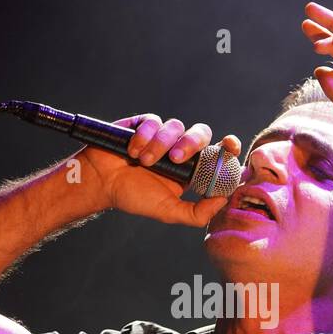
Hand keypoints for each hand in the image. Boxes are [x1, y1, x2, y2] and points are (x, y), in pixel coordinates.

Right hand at [79, 115, 240, 225]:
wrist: (101, 183)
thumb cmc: (134, 197)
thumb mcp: (168, 211)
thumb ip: (197, 213)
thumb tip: (222, 200)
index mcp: (191, 168)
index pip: (216, 153)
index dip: (228, 146)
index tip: (231, 144)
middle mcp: (179, 149)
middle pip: (200, 133)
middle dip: (190, 143)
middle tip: (175, 159)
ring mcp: (162, 135)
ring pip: (175, 127)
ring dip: (160, 145)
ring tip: (142, 161)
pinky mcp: (144, 124)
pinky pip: (153, 120)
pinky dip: (144, 136)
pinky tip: (131, 150)